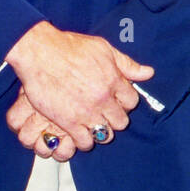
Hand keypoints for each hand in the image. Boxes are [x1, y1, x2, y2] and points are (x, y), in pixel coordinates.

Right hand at [5, 21, 154, 150]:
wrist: (41, 53)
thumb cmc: (69, 47)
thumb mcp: (103, 48)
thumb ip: (127, 63)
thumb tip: (148, 73)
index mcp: (114, 80)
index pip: (132, 101)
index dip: (125, 101)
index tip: (116, 99)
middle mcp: (103, 98)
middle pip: (121, 121)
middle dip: (115, 117)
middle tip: (104, 111)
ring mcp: (86, 112)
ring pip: (105, 134)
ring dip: (101, 130)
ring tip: (93, 122)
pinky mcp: (69, 122)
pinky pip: (86, 142)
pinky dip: (85, 140)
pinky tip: (80, 131)